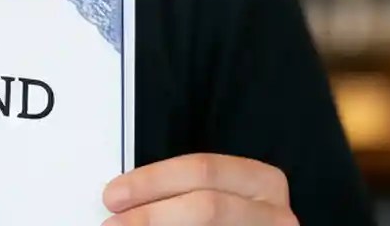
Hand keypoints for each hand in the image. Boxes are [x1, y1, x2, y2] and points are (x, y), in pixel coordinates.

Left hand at [102, 154, 297, 225]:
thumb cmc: (230, 218)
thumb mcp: (215, 195)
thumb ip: (179, 192)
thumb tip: (124, 197)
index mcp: (261, 180)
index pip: (201, 169)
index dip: (152, 181)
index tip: (114, 195)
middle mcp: (275, 212)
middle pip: (207, 206)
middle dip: (152, 215)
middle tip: (114, 223)